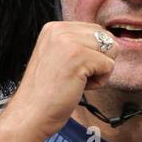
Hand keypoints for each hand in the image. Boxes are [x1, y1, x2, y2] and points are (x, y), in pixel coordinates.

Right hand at [5, 20, 116, 141]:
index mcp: (54, 27)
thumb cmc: (46, 94)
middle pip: (106, 38)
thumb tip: (110, 42)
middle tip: (76, 77)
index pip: (94, 30)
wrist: (31, 114)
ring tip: (77, 81)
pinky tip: (80, 87)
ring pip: (111, 50)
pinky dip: (100, 82)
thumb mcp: (57, 57)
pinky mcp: (79, 56)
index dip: (92, 54)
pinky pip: (109, 65)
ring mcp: (69, 41)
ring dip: (100, 71)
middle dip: (99, 60)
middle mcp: (60, 29)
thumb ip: (77, 45)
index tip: (71, 69)